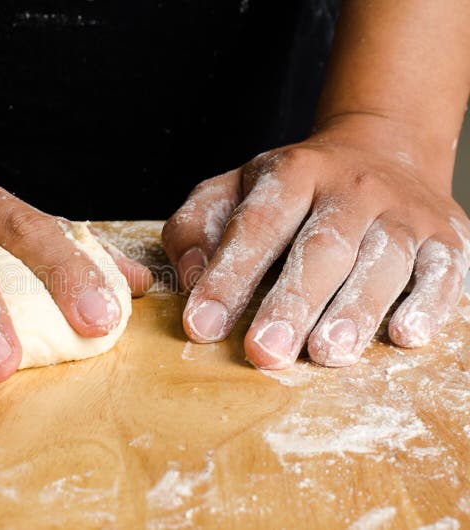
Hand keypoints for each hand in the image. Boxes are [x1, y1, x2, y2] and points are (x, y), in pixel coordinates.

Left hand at [162, 113, 469, 368]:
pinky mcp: (448, 237)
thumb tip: (188, 278)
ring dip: (356, 309)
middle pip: (323, 247)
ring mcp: (404, 212)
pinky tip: (404, 336)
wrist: (382, 149)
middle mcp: (352, 187)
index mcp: (294, 173)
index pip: (257, 226)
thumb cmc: (293, 189)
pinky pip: (444, 271)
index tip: (201, 326)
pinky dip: (428, 304)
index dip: (227, 277)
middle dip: (292, 303)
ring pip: (382, 260)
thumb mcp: (233, 189)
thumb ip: (196, 227)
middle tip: (264, 352)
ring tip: (328, 353)